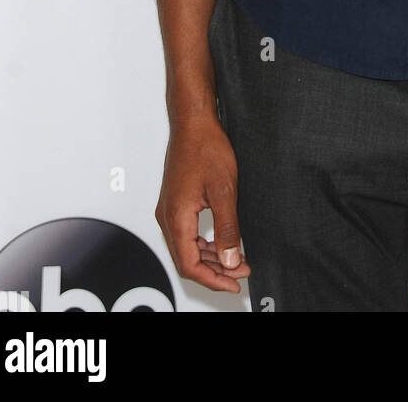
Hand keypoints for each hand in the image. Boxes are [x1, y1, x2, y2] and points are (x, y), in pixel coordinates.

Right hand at [155, 114, 250, 291]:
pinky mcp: (175, 203)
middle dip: (214, 271)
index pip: (190, 265)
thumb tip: (230, 260)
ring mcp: (169, 209)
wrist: (194, 123)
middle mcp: (167, 216)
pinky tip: (222, 242)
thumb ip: (227, 228)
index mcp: (176, 217)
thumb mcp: (225, 191)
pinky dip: (204, 244)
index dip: (213, 280)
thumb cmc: (205, 148)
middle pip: (186, 260)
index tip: (233, 284)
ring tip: (235, 259)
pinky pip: (186, 234)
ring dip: (211, 257)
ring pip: (186, 248)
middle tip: (240, 273)